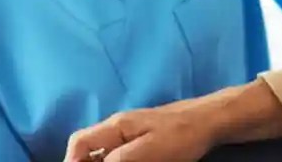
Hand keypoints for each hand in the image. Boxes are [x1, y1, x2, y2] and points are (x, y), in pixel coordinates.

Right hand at [63, 98, 216, 161]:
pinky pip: (120, 154)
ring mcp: (130, 134)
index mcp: (115, 128)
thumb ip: (118, 161)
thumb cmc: (180, 135)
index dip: (72, 161)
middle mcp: (118, 129)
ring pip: (104, 154)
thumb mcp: (148, 152)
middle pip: (89, 150)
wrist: (209, 122)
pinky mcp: (143, 142)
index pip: (80, 142)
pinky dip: (115, 161)